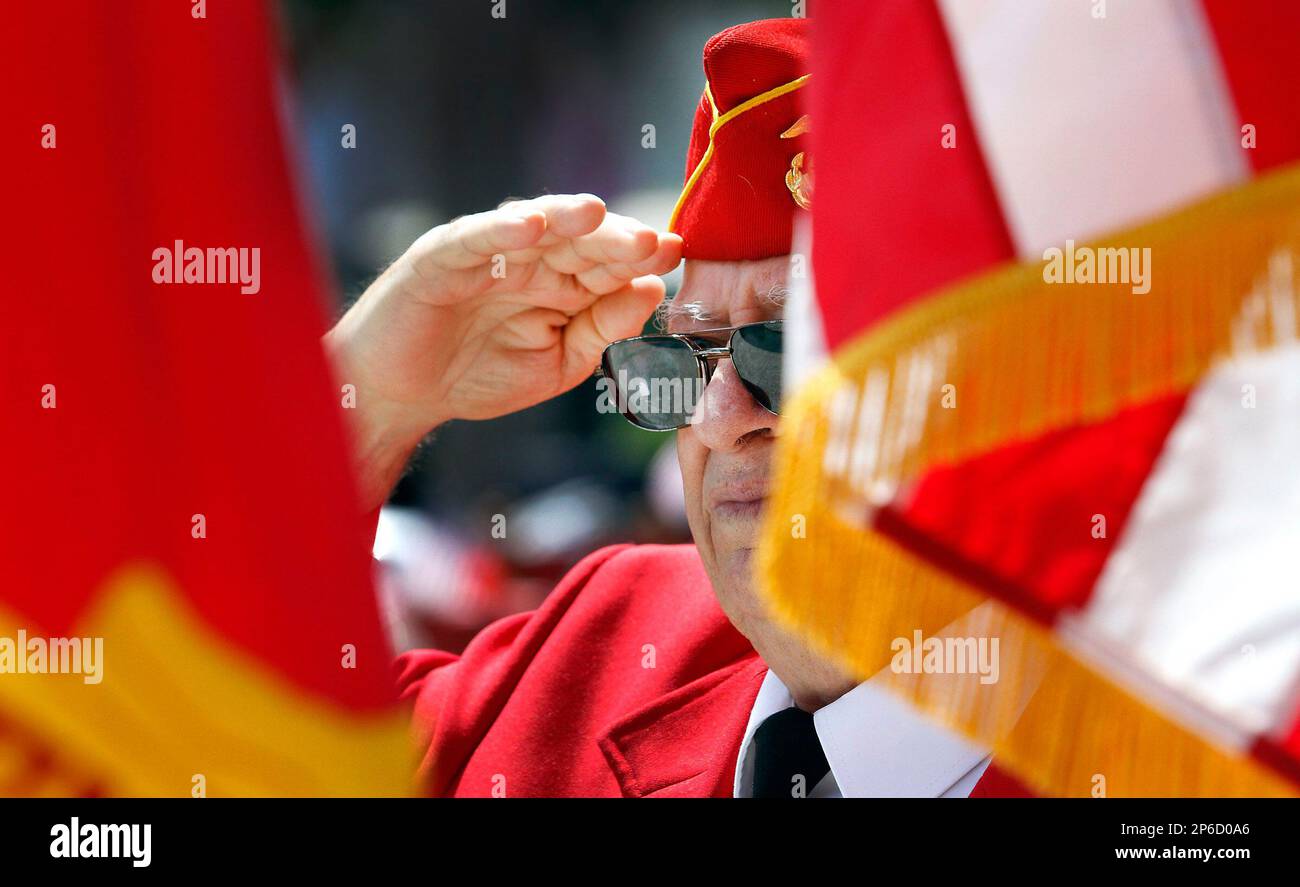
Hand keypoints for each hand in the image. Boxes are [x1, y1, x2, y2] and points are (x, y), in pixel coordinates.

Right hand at [325, 193, 681, 508]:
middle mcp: (530, 259)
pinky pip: (474, 238)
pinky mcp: (442, 256)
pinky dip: (501, 230)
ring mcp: (487, 253)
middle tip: (651, 239)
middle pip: (580, 240)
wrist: (400, 395)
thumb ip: (602, 329)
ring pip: (533, 227)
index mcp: (563, 283)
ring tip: (598, 213)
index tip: (676, 254)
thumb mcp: (558, 363)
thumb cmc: (479, 375)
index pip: (609, 264)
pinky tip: (532, 226)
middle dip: (615, 238)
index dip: (641, 257)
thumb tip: (651, 292)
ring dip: (565, 217)